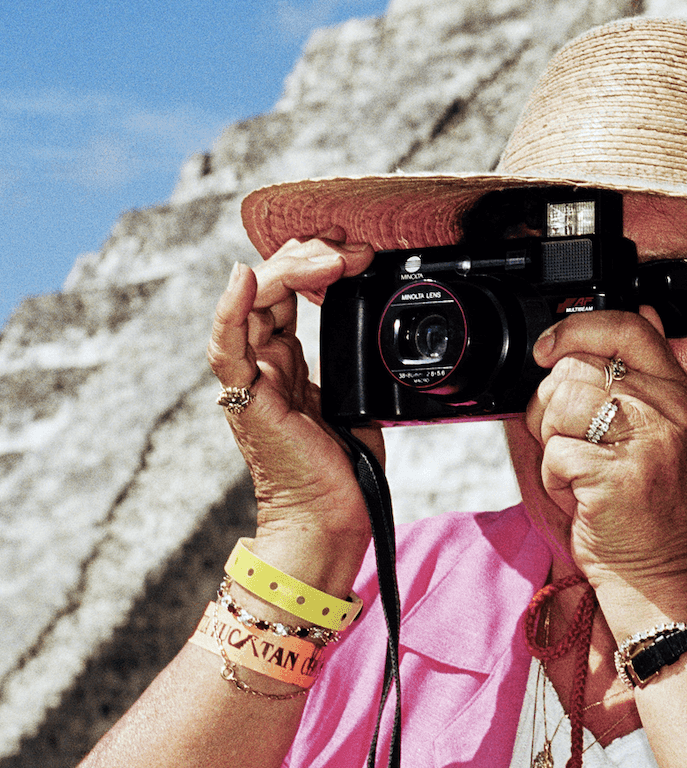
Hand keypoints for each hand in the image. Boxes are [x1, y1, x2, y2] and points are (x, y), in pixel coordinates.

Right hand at [207, 237, 381, 595]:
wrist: (330, 518)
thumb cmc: (344, 469)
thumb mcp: (359, 396)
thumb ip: (356, 359)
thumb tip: (379, 327)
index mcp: (286, 359)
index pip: (289, 288)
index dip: (320, 262)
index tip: (363, 253)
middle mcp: (263, 362)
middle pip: (271, 283)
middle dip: (312, 254)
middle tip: (356, 248)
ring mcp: (251, 378)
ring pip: (253, 301)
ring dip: (291, 268)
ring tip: (332, 258)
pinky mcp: (246, 399)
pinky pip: (227, 348)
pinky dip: (232, 308)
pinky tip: (244, 278)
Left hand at [525, 309, 686, 611]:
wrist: (662, 574)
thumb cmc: (650, 507)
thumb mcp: (662, 429)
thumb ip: (647, 373)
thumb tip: (641, 310)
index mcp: (678, 393)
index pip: (628, 327)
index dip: (576, 328)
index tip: (547, 348)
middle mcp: (668, 412)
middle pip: (577, 368)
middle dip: (551, 403)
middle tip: (567, 437)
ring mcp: (646, 444)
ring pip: (561, 405)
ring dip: (551, 440)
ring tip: (575, 466)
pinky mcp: (619, 477)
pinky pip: (556, 453)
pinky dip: (553, 478)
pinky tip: (577, 493)